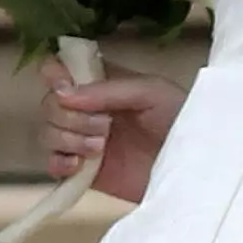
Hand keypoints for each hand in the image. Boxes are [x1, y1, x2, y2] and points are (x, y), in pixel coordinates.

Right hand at [36, 56, 188, 205]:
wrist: (195, 169)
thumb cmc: (181, 120)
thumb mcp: (152, 92)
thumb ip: (110, 89)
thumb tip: (64, 94)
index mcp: (102, 83)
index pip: (60, 69)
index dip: (55, 76)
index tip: (67, 88)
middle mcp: (87, 110)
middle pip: (49, 104)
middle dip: (70, 116)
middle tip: (105, 127)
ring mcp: (83, 141)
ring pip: (47, 133)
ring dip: (68, 139)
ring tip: (99, 148)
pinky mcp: (84, 172)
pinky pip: (52, 165)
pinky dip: (58, 163)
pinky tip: (79, 165)